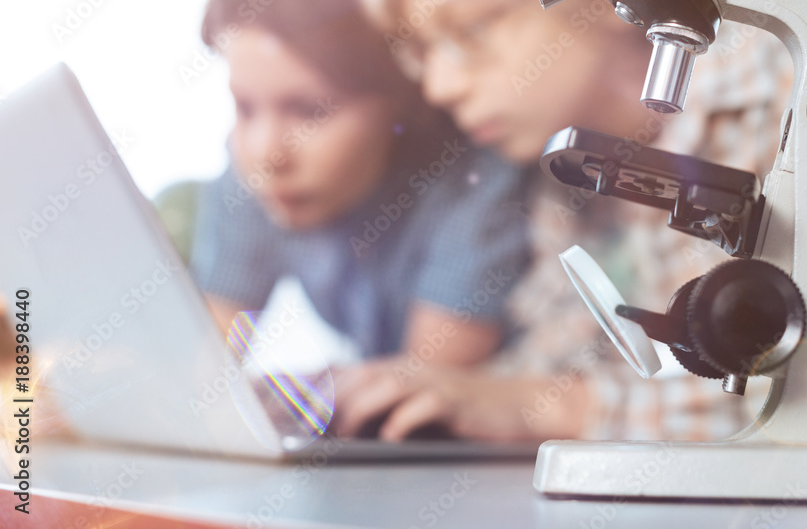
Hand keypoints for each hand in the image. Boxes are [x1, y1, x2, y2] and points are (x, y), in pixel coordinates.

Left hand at [331, 358, 588, 442]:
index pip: (347, 371)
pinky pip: (424, 406)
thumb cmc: (464, 411)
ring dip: (360, 409)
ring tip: (343, 435)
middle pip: (360, 376)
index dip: (316, 386)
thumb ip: (382, 407)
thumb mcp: (418, 403)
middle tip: (311, 428)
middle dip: (331, 400)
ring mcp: (434, 382)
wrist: (517, 406)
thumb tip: (336, 427)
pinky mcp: (455, 401)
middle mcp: (412, 369)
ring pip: (386, 385)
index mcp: (398, 369)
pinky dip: (402, 420)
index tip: (289, 408)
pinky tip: (389, 437)